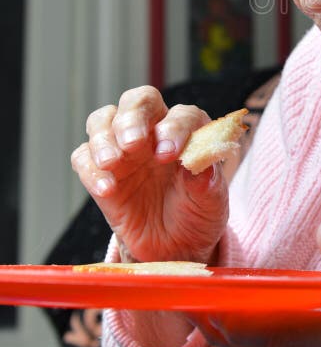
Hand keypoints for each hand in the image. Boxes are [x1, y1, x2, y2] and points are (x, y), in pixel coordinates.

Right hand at [70, 86, 227, 263]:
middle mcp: (155, 131)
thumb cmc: (197, 212)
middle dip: (133, 117)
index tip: (169, 153)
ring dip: (104, 137)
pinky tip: (107, 189)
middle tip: (134, 143)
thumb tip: (200, 167)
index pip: (181, 115)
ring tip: (112, 162)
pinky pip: (84, 158)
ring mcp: (125, 149)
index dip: (175, 128)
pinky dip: (90, 169)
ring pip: (103, 119)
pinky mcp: (101, 171)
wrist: (174, 245)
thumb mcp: (211, 202)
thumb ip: (206, 182)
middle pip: (139, 101)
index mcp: (188, 132)